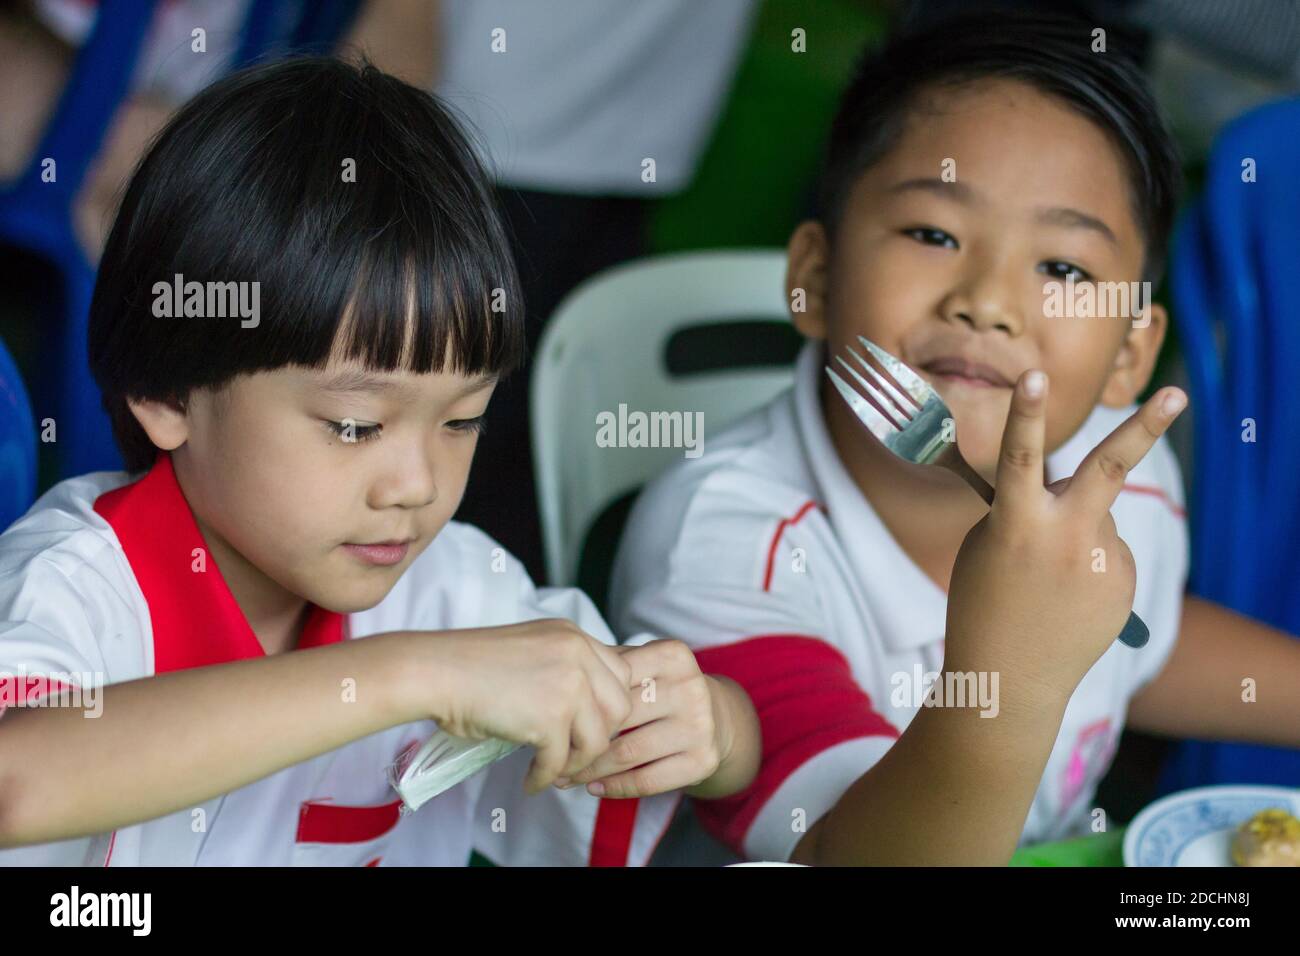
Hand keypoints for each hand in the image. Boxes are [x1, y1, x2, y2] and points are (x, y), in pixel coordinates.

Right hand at [419, 619, 632, 793]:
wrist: (434, 671)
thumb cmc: (470, 667)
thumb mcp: (532, 651)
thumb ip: (564, 668)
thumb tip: (587, 711)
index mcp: (573, 636)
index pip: (620, 673)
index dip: (608, 707)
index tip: (588, 728)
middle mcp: (577, 654)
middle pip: (620, 707)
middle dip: (599, 736)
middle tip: (574, 754)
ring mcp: (567, 684)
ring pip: (598, 739)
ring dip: (576, 762)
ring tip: (553, 771)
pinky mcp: (550, 717)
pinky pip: (560, 761)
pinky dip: (545, 778)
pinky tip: (530, 782)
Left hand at [556, 639, 723, 797]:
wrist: (718, 717)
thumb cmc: (663, 689)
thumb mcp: (644, 665)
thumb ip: (607, 668)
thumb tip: (554, 687)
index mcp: (673, 656)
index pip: (614, 680)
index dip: (581, 701)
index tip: (552, 716)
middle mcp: (691, 688)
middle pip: (618, 718)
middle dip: (579, 739)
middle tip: (551, 752)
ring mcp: (700, 726)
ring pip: (628, 753)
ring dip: (589, 770)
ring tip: (564, 776)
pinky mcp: (703, 760)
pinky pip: (647, 780)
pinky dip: (614, 787)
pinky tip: (593, 787)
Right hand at [944, 371, 1186, 703]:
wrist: (1010, 680)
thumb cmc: (983, 604)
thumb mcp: (988, 547)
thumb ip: (1029, 509)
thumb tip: (1076, 490)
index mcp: (1017, 526)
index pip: (1020, 457)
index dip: (1025, 413)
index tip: (1034, 374)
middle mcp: (1066, 539)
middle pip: (1109, 467)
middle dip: (1146, 426)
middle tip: (1178, 392)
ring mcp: (1102, 563)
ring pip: (1096, 516)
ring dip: (1075, 530)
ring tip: (1046, 581)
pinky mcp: (1124, 584)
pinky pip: (1108, 551)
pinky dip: (1089, 563)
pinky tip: (1067, 596)